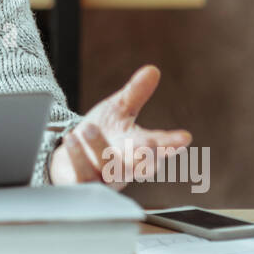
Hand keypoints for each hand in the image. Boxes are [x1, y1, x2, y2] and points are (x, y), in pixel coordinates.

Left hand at [49, 65, 191, 187]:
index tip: (184, 138)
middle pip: (142, 167)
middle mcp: (126, 168)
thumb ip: (135, 94)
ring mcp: (105, 179)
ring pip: (109, 169)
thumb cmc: (101, 135)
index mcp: (138, 149)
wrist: (69, 159)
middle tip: (153, 144)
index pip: (159, 147)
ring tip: (89, 127)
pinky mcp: (82, 184)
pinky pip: (82, 175)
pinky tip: (71, 138)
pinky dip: (77, 157)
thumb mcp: (118, 111)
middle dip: (149, 156)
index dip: (171, 143)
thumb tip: (153, 69)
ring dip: (100, 148)